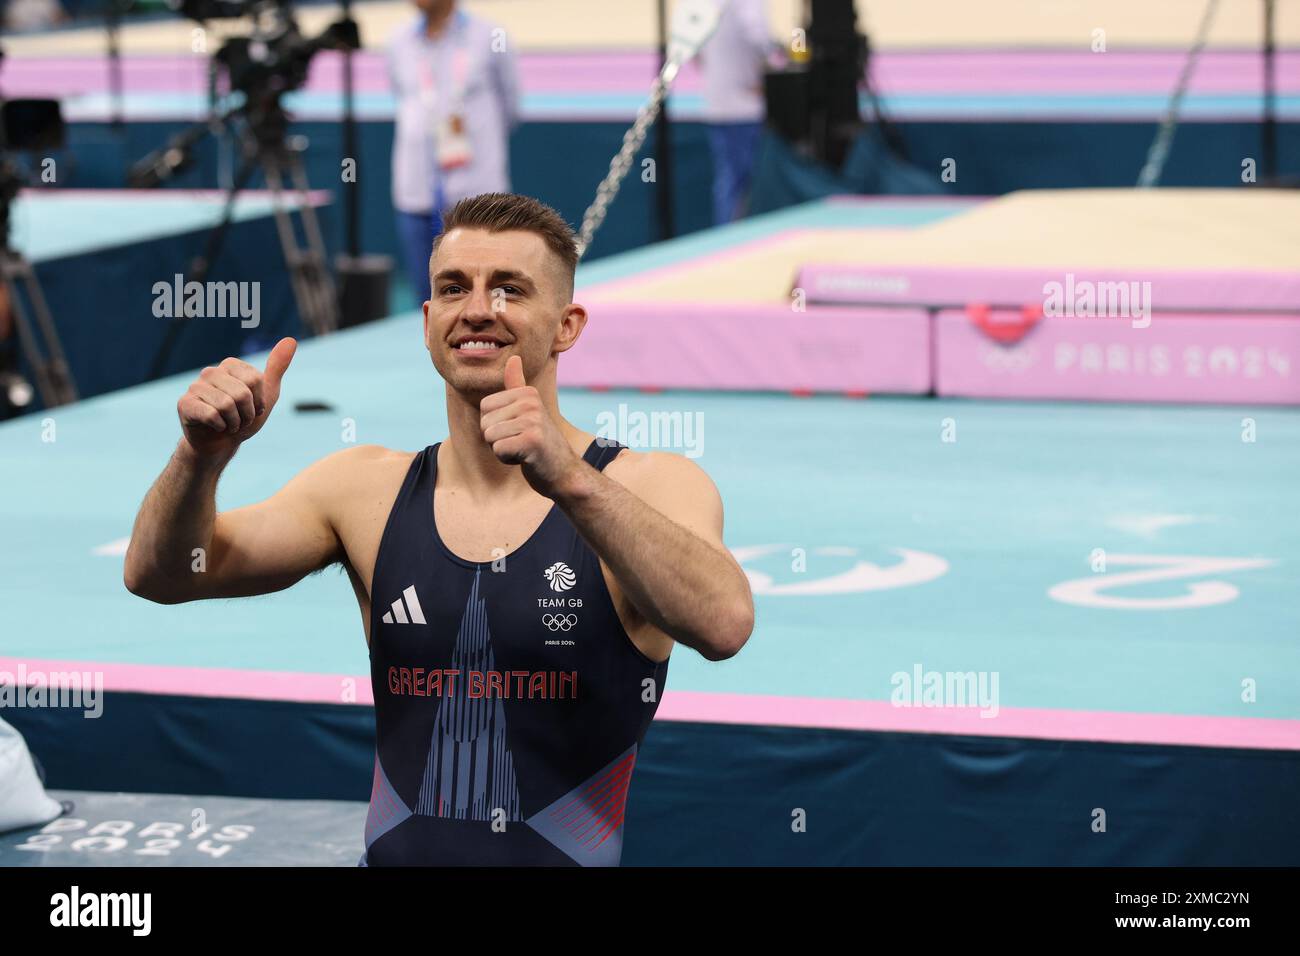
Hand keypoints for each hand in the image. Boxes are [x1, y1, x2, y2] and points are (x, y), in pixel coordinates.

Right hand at [177, 337, 295, 460]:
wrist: (221, 444)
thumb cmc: (244, 418)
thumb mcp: (267, 394)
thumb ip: (277, 368)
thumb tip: (290, 340)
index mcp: (230, 365)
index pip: (256, 380)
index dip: (259, 401)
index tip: (252, 407)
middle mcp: (211, 372)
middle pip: (242, 393)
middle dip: (247, 414)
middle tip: (240, 419)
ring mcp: (195, 387)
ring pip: (227, 405)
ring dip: (234, 422)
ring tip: (229, 423)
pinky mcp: (185, 403)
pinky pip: (212, 415)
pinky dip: (220, 427)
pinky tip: (215, 427)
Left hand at [480, 355, 582, 497]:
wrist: (563, 471)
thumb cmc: (540, 442)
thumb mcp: (529, 410)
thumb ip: (517, 385)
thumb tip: (513, 357)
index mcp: (527, 392)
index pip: (485, 407)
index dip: (495, 425)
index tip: (517, 430)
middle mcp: (530, 402)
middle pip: (485, 422)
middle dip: (497, 439)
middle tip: (521, 442)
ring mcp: (533, 420)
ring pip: (490, 437)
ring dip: (502, 450)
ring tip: (523, 450)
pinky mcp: (532, 440)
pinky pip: (498, 450)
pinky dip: (507, 459)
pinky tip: (525, 458)